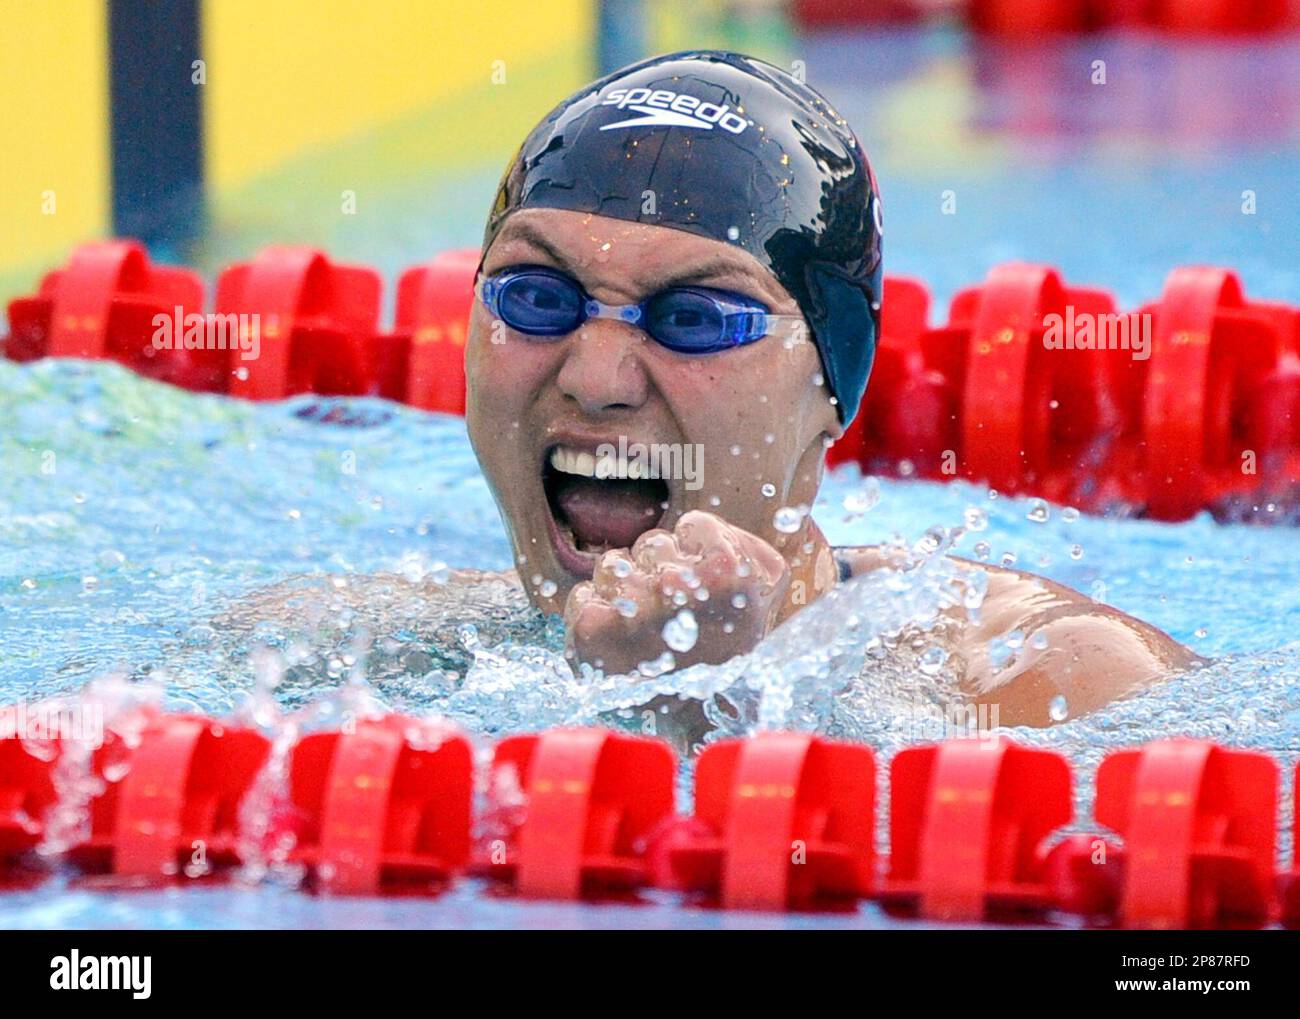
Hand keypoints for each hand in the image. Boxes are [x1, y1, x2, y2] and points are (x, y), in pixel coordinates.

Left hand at [563, 510, 789, 674]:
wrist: (706, 716)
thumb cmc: (733, 645)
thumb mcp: (768, 585)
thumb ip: (744, 541)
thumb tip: (700, 523)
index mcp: (726, 571)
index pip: (693, 526)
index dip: (697, 551)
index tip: (705, 581)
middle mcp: (676, 586)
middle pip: (652, 545)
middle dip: (659, 569)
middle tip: (676, 610)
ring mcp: (632, 610)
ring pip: (612, 565)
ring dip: (625, 590)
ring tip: (644, 624)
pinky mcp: (594, 633)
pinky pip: (581, 596)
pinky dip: (595, 614)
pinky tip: (618, 638)